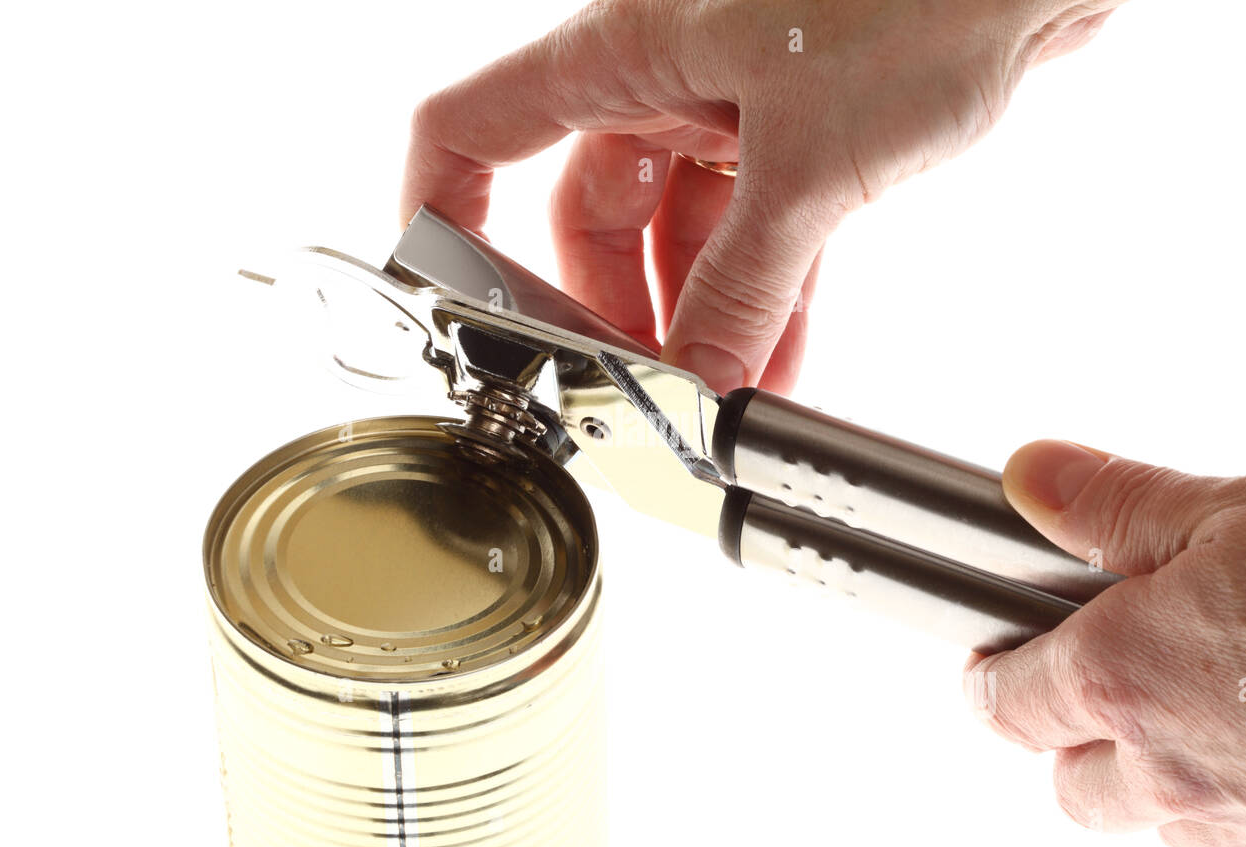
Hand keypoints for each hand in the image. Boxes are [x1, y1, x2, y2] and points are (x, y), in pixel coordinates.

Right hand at [401, 0, 1121, 393]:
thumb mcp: (808, 165)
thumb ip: (743, 287)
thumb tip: (699, 376)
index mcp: (622, 53)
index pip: (473, 131)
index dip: (438, 212)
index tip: (449, 296)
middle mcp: (663, 75)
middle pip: (585, 211)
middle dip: (604, 307)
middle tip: (626, 384)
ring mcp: (731, 104)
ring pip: (678, 232)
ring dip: (695, 317)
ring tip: (716, 395)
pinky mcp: (801, 131)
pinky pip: (756, 231)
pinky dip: (761, 296)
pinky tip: (775, 363)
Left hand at [964, 440, 1245, 846]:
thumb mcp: (1243, 512)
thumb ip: (1119, 507)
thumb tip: (1034, 480)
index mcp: (1129, 678)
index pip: (1008, 706)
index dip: (989, 680)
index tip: (991, 658)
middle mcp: (1179, 769)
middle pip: (1071, 786)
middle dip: (1064, 736)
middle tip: (1093, 674)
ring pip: (1157, 823)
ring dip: (1149, 772)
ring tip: (1189, 699)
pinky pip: (1242, 837)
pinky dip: (1232, 794)